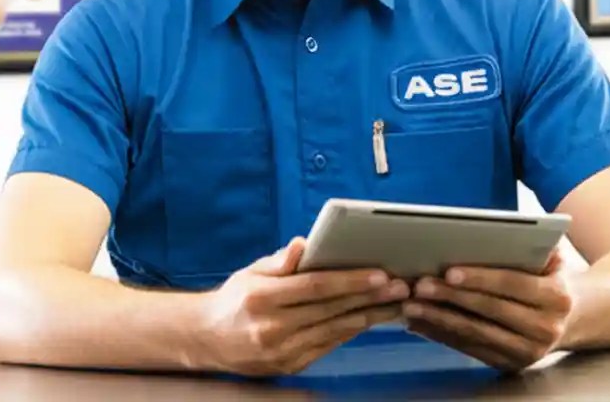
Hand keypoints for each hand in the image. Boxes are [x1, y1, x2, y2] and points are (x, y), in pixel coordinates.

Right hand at [195, 237, 409, 375]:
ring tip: (397, 304)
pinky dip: (352, 330)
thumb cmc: (236, 298)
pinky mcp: (291, 366)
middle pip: (331, 310)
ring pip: (335, 331)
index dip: (350, 280)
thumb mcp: (251, 272)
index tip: (380, 274)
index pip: (315, 287)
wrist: (207, 339)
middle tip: (401, 286)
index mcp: (261, 298)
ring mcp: (282, 351)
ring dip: (370, 316)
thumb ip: (280, 261)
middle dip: (371, 297)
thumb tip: (304, 244)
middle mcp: (272, 328)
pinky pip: (329, 344)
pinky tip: (372, 318)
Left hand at [402, 252, 573, 372]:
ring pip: (475, 333)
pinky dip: (443, 335)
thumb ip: (533, 246)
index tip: (449, 271)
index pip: (512, 285)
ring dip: (439, 320)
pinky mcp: (510, 365)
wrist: (572, 318)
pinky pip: (470, 349)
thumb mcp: (553, 259)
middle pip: (488, 310)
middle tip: (420, 285)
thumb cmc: (551, 279)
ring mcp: (527, 351)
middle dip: (451, 297)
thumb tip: (500, 232)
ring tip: (411, 306)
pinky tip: (421, 323)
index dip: (480, 278)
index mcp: (555, 298)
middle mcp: (544, 329)